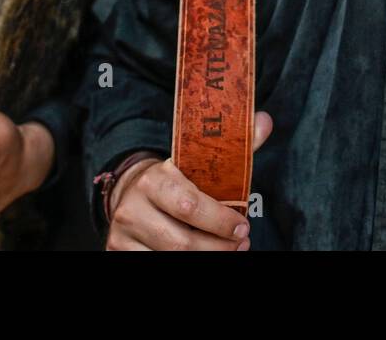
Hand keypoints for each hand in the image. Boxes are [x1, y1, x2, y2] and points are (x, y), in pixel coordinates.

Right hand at [106, 110, 272, 250]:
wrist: (132, 191)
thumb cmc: (175, 178)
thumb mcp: (197, 160)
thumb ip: (233, 145)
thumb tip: (265, 122)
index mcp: (155, 179)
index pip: (190, 206)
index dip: (221, 221)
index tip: (243, 226)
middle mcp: (134, 207)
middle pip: (182, 242)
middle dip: (219, 246)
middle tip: (241, 243)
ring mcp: (124, 233)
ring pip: (171, 258)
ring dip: (207, 257)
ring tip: (229, 250)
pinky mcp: (120, 251)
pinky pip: (155, 264)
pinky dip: (185, 263)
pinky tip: (203, 255)